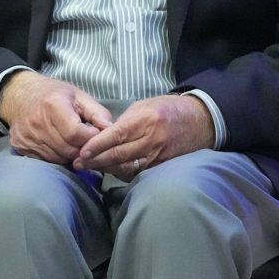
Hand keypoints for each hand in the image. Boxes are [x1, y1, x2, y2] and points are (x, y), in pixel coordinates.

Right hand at [0, 71, 112, 164]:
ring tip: (72, 143)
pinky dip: (56, 157)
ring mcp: (27, 138)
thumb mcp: (78, 96)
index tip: (94, 133)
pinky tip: (59, 146)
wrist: (19, 96)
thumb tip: (112, 130)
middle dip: (82, 149)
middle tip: (85, 141)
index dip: (90, 137)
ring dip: (70, 155)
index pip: (76, 134)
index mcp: (53, 105)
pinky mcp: (21, 148)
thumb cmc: (53, 94)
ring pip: (58, 158)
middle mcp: (38, 123)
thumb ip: (97, 113)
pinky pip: (46, 161)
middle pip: (68, 149)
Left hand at [74, 94, 214, 180]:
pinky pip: (138, 173)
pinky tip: (110, 170)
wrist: (200, 120)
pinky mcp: (162, 166)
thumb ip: (124, 121)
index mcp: (145, 120)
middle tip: (78, 164)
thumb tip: (103, 135)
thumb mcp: (145, 106)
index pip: (116, 135)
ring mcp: (158, 155)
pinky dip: (122, 173)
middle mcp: (152, 139)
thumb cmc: (168, 109)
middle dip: (95, 160)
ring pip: (126, 167)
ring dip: (106, 168)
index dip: (97, 145)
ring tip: (89, 167)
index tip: (81, 151)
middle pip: (118, 154)